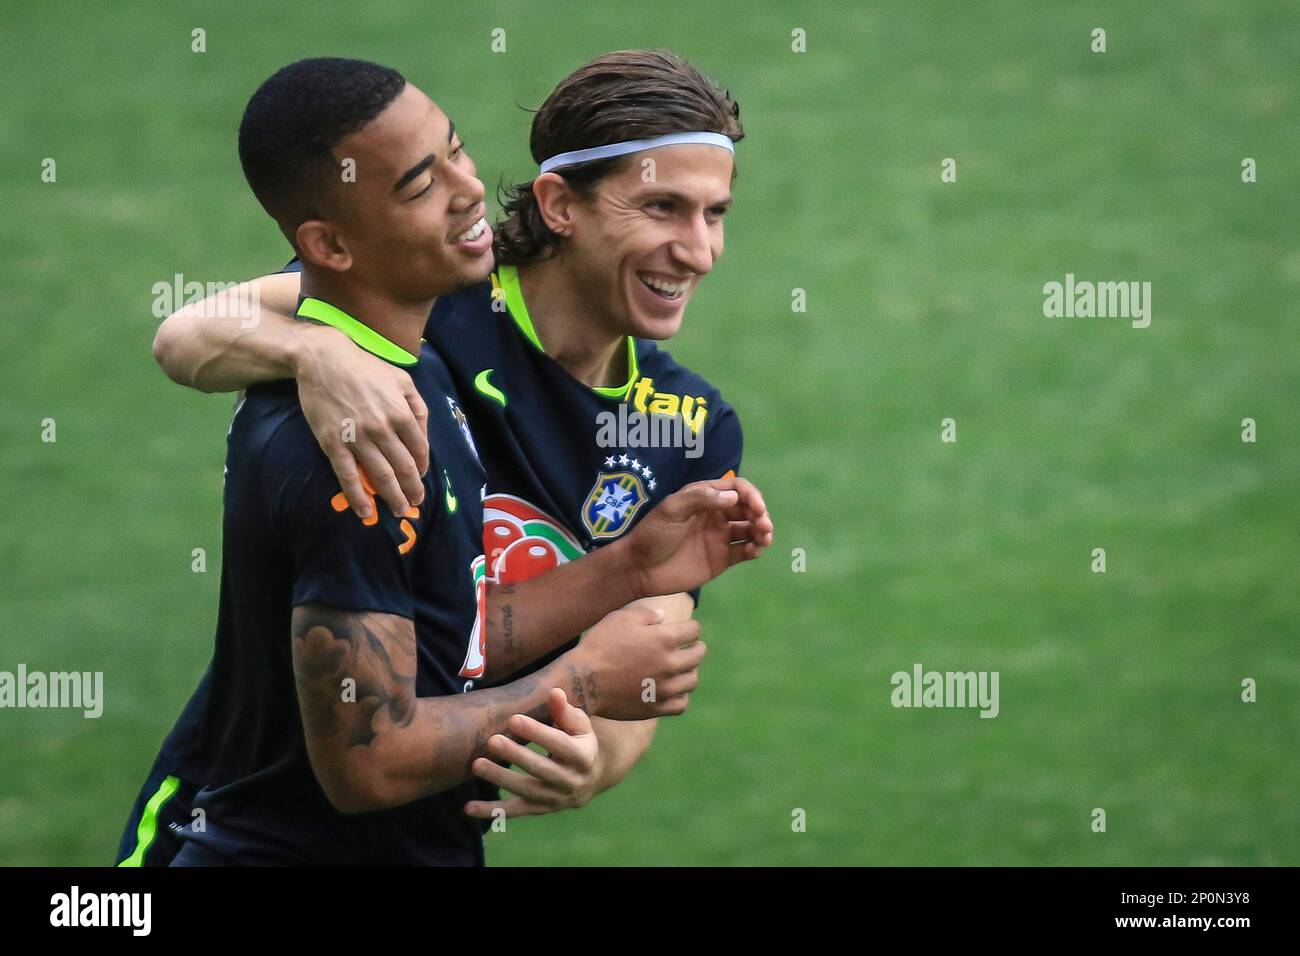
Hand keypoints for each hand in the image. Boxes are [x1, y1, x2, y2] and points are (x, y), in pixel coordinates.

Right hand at [295, 326, 429, 518]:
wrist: (324, 360)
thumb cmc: (366, 368)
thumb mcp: (402, 380)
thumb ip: (418, 407)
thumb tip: (423, 435)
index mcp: (402, 414)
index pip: (419, 450)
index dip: (422, 468)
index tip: (420, 478)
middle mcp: (383, 429)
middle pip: (403, 468)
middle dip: (412, 490)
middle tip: (415, 503)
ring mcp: (358, 438)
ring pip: (380, 476)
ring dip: (392, 497)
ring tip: (398, 511)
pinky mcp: (333, 443)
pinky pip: (348, 475)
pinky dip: (357, 496)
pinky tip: (365, 511)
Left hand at [464, 689, 601, 818]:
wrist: (595, 775)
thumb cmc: (580, 740)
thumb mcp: (580, 725)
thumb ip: (565, 711)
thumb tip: (554, 693)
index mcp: (583, 757)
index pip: (559, 744)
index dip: (537, 733)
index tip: (513, 719)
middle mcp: (572, 782)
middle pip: (541, 770)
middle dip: (516, 756)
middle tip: (492, 741)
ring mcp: (556, 799)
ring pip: (526, 791)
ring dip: (500, 779)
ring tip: (477, 765)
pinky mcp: (540, 809)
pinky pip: (515, 812)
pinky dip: (492, 811)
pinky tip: (469, 807)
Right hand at [570, 605, 704, 718]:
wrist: (583, 680)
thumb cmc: (600, 645)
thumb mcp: (621, 619)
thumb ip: (646, 614)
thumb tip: (664, 616)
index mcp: (665, 639)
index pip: (694, 631)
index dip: (690, 627)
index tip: (686, 629)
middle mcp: (670, 664)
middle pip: (698, 655)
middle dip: (696, 648)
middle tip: (690, 647)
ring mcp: (664, 688)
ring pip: (692, 680)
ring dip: (690, 672)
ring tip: (681, 669)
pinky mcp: (656, 707)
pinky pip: (681, 704)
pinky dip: (681, 696)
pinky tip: (672, 690)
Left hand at [621, 477, 773, 596]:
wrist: (640, 569)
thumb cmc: (652, 534)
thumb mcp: (671, 509)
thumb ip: (700, 499)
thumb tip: (734, 497)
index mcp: (705, 497)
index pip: (737, 489)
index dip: (751, 495)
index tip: (757, 507)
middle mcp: (716, 515)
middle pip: (748, 509)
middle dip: (760, 514)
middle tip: (764, 525)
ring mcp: (720, 537)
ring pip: (751, 529)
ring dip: (763, 531)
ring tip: (764, 538)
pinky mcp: (722, 559)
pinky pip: (745, 551)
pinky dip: (755, 549)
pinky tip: (754, 550)